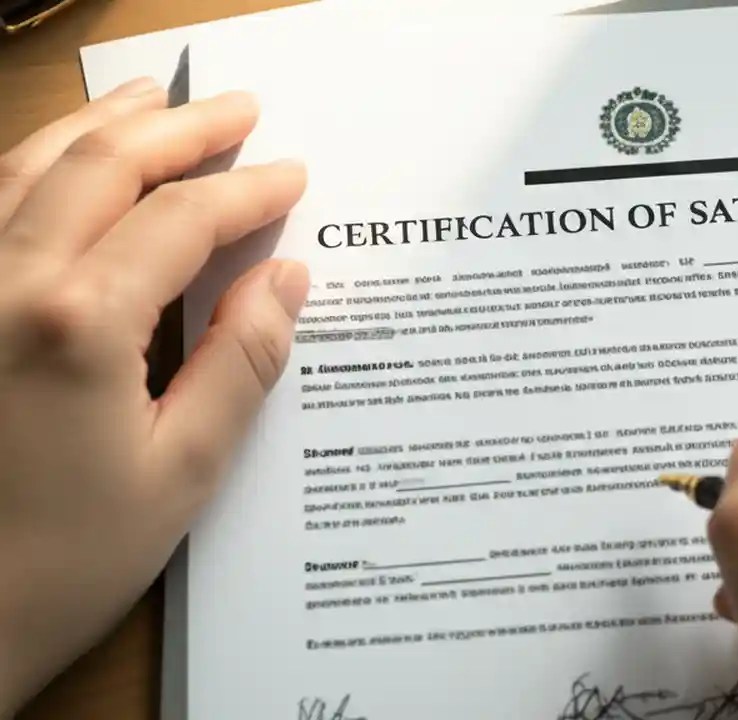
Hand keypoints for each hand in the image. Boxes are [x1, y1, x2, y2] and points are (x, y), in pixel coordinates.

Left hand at [0, 77, 308, 713]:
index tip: (291, 175)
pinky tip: (65, 159)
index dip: (245, 189)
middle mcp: (6, 282)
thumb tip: (284, 277)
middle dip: (180, 128)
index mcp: (79, 323)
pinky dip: (36, 161)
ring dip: (101, 124)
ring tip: (155, 100)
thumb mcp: (183, 472)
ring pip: (30, 164)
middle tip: (240, 109)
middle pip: (103, 164)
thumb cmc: (66, 559)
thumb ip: (239, 363)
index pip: (180, 220)